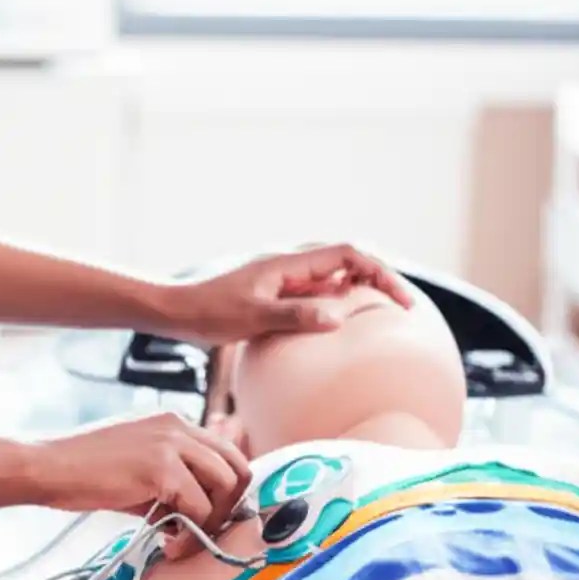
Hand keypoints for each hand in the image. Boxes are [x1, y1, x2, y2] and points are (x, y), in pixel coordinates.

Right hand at [34, 412, 251, 543]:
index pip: (225, 452)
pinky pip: (199, 507)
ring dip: (212, 521)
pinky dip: (190, 534)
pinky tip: (166, 543)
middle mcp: (177, 424)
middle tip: (202, 531)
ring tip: (182, 540)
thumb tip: (201, 510)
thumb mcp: (137, 463)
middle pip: (237, 465)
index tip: (206, 517)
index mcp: (172, 421)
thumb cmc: (84, 470)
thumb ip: (171, 476)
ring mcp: (171, 443)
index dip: (223, 490)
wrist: (48, 466)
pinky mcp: (162, 467)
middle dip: (228, 505)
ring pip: (227, 485)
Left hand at [153, 243, 412, 344]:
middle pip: (348, 261)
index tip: (400, 301)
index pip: (349, 255)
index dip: (380, 272)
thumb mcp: (253, 318)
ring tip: (382, 314)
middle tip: (402, 308)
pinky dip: (337, 302)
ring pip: (333, 276)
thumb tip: (338, 317)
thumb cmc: (209, 313)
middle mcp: (290, 266)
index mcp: (289, 264)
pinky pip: (316, 293)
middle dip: (378, 278)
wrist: (176, 312)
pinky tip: (342, 323)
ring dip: (359, 289)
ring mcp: (284, 279)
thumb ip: (294, 316)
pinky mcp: (276, 294)